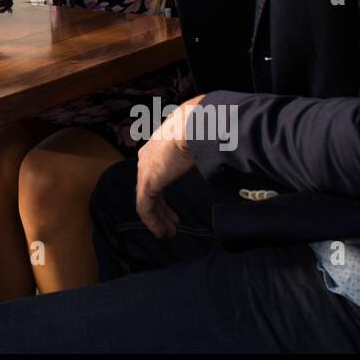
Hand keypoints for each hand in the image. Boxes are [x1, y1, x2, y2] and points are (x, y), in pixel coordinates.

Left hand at [134, 95, 203, 237]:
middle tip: (172, 225)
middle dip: (162, 210)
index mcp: (157, 148)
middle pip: (150, 190)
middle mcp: (147, 158)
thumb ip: (198, 156)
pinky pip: (145, 207)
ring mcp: (145, 170)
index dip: (164, 195)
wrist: (196, 125)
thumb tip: (214, 159)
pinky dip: (153, 222)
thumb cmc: (202, 130)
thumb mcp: (198, 144)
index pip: (156, 176)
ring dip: (158, 219)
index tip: (174, 210)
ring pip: (147, 201)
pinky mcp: (147, 181)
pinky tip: (161, 233)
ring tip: (168, 233)